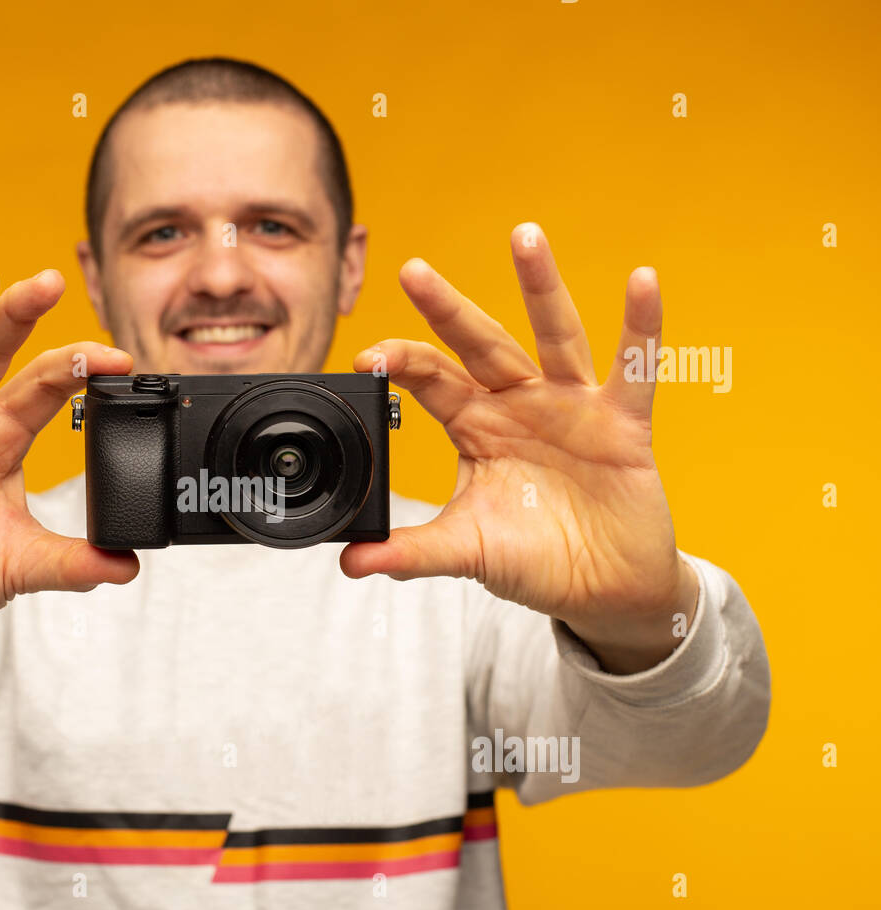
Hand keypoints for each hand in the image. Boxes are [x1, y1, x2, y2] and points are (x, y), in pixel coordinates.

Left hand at [343, 224, 697, 673]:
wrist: (603, 589)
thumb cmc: (534, 560)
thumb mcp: (467, 552)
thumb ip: (412, 553)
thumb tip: (350, 565)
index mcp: (476, 427)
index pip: (432, 381)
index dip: (402, 364)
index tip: (368, 358)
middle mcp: (519, 404)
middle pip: (480, 344)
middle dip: (447, 308)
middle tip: (412, 270)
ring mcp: (572, 407)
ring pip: (554, 335)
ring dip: (540, 286)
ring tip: (524, 236)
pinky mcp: (623, 423)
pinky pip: (634, 368)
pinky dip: (641, 327)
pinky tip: (643, 281)